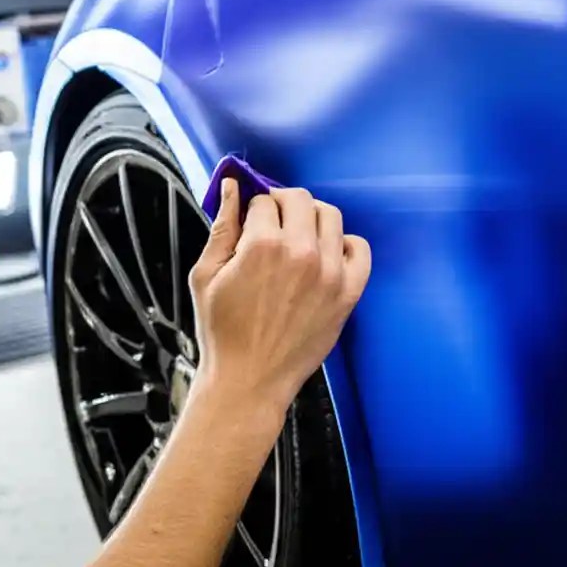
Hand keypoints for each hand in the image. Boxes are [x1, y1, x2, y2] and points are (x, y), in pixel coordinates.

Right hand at [188, 179, 371, 412]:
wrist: (249, 380)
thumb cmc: (222, 331)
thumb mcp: (206, 274)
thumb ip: (222, 225)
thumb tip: (230, 186)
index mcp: (263, 245)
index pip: (264, 200)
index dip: (252, 209)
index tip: (250, 222)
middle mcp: (302, 253)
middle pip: (300, 199)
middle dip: (282, 204)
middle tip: (271, 223)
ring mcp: (330, 273)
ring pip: (330, 216)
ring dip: (311, 218)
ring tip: (296, 238)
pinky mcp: (348, 293)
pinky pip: (359, 249)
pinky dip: (345, 244)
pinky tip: (326, 253)